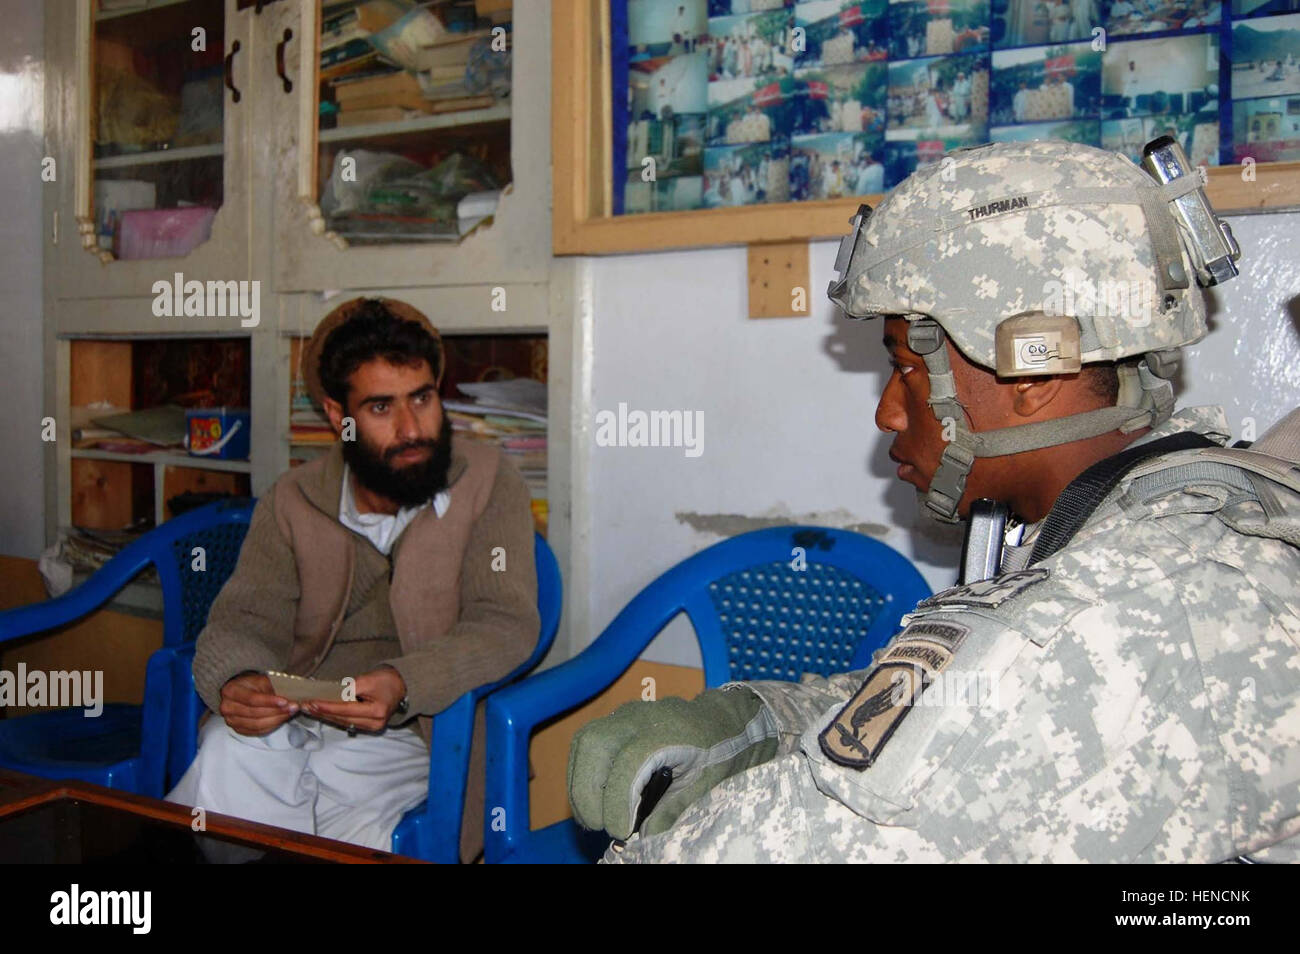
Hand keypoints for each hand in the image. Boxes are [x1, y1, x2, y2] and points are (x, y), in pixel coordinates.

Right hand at [220, 672, 296, 735]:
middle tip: (293, 707)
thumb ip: (272, 688)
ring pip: (257, 725)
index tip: (285, 701)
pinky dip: (272, 726)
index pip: (252, 699)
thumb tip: (289, 698)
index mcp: (231, 690)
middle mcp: (227, 707)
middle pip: (255, 713)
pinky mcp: (238, 729)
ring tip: (290, 712)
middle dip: (277, 711)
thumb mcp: (260, 680)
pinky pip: (257, 731)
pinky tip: (282, 718)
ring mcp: (231, 720)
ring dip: (277, 719)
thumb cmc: (251, 684)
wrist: (241, 691)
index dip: (269, 701)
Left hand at [302, 667, 406, 734]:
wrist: (402, 686)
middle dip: (323, 712)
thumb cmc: (387, 680)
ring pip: (343, 722)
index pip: (346, 709)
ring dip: (326, 716)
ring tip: (310, 709)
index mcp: (377, 711)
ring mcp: (372, 727)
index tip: (312, 702)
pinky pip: (348, 722)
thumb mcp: (369, 679)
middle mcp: (375, 723)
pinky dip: (334, 716)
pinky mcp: (368, 726)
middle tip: (305, 706)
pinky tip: (323, 712)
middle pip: (343, 719)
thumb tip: (330, 695)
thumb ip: (349, 688)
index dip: (328, 706)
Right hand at [567, 688, 774, 840]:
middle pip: (595, 744)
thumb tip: (644, 836)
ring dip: (579, 783)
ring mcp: (625, 715)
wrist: (724, 722)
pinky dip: (581, 773)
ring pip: (585, 742)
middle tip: (597, 825)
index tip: (620, 831)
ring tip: (591, 817)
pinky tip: (591, 800)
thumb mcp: (707, 784)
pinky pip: (586, 743)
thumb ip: (675, 808)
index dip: (619, 801)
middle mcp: (640, 716)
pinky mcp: (615, 721)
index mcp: (669, 730)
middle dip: (587, 790)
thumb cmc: (720, 753)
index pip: (630, 762)